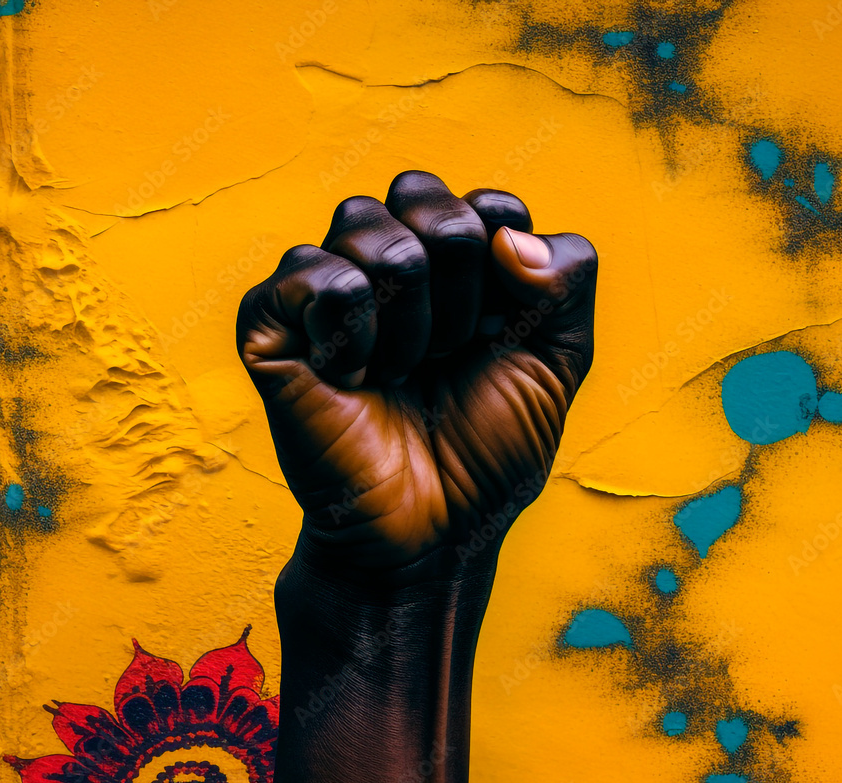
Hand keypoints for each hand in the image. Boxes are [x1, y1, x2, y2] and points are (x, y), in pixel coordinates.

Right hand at [237, 170, 596, 570]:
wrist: (429, 530)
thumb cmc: (486, 454)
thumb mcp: (556, 365)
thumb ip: (567, 279)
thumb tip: (505, 235)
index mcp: (457, 271)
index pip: (486, 204)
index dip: (506, 267)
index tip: (500, 339)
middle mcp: (391, 270)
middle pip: (420, 193)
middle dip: (456, 281)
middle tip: (448, 356)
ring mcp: (329, 292)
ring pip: (363, 222)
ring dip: (406, 315)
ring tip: (400, 374)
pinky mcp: (274, 323)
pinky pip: (315, 272)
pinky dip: (350, 330)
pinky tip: (351, 378)